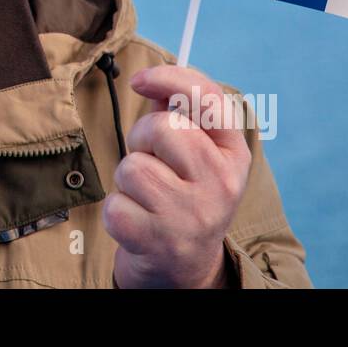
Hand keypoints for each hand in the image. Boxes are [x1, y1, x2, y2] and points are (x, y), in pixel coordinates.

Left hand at [102, 64, 251, 287]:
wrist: (185, 267)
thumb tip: (153, 83)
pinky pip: (115, 204)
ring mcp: (191, 215)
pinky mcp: (159, 241)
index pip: (209, 99)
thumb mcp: (193, 156)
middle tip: (149, 159)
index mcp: (233, 155)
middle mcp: (221, 184)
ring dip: (127, 178)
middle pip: (164, 128)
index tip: (140, 79)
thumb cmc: (182, 195)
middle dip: (142, 137)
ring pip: (132, 166)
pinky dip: (116, 212)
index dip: (171, 78)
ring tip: (145, 196)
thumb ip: (176, 116)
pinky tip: (138, 222)